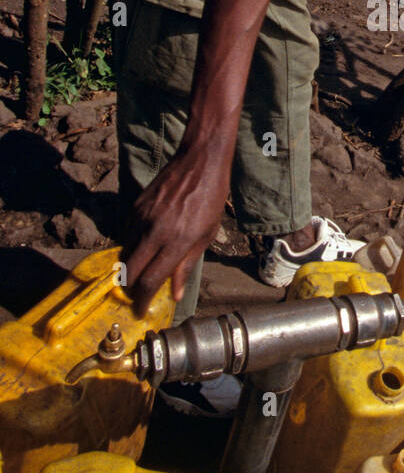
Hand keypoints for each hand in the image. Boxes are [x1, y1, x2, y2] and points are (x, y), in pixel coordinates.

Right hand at [122, 144, 230, 316]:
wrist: (199, 162)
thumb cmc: (210, 199)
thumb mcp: (206, 235)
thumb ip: (186, 266)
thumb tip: (173, 294)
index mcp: (177, 241)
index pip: (149, 280)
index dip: (142, 300)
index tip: (140, 310)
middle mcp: (155, 231)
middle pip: (129, 271)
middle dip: (130, 288)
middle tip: (136, 294)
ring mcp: (142, 218)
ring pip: (124, 253)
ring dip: (130, 266)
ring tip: (142, 270)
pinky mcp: (135, 206)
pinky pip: (126, 234)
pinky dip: (131, 245)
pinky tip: (144, 246)